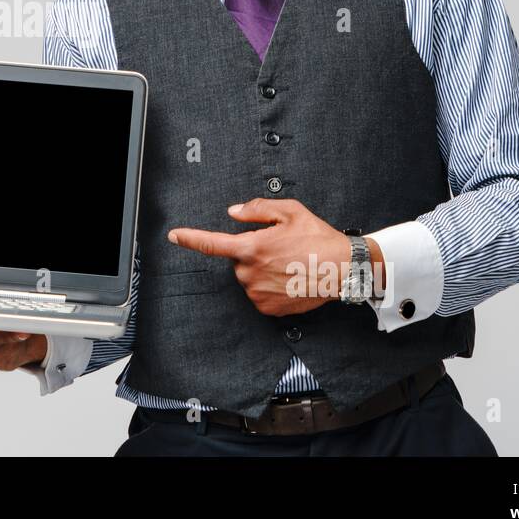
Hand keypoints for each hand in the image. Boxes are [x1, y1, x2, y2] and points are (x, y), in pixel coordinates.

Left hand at [166, 197, 360, 316]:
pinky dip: (269, 287)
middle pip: (238, 260)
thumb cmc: (318, 239)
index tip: (175, 235)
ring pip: (249, 278)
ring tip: (289, 264)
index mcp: (252, 247)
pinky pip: (259, 294)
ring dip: (261, 270)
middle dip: (253, 253)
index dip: (190, 238)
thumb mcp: (290, 211)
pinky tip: (288, 279)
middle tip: (280, 249)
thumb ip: (256, 209)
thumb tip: (234, 213)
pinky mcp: (269, 309)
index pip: (212, 243)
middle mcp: (251, 273)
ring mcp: (259, 293)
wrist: (344, 270)